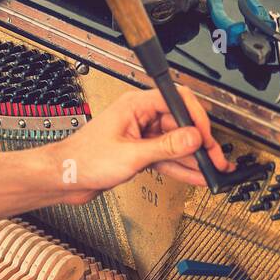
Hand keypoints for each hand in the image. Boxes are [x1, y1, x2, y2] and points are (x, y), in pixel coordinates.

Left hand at [44, 86, 233, 203]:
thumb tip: (193, 138)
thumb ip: (165, 147)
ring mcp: (140, 136)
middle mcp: (140, 117)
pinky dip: (179, 167)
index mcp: (136, 105)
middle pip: (180, 124)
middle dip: (199, 143)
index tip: (206, 137)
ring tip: (212, 170)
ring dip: (193, 158)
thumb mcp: (131, 154)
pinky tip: (195, 175)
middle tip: (215, 159)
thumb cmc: (84, 159)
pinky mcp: (138, 153)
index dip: (196, 119)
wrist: (64, 177)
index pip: (177, 101)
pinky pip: (165, 157)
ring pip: (175, 144)